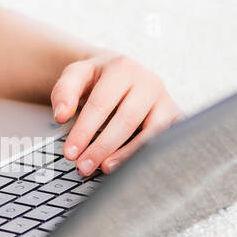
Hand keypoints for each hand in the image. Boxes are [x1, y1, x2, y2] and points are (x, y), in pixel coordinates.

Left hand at [50, 53, 184, 176]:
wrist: (121, 70)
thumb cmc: (98, 77)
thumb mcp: (76, 75)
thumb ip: (64, 91)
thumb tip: (61, 116)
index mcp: (122, 68)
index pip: (101, 104)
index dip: (84, 131)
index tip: (69, 153)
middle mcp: (149, 82)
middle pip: (126, 120)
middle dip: (102, 147)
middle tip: (83, 166)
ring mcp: (165, 99)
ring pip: (152, 132)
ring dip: (128, 154)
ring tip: (106, 168)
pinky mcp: (176, 116)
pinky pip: (166, 140)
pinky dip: (149, 155)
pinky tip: (131, 167)